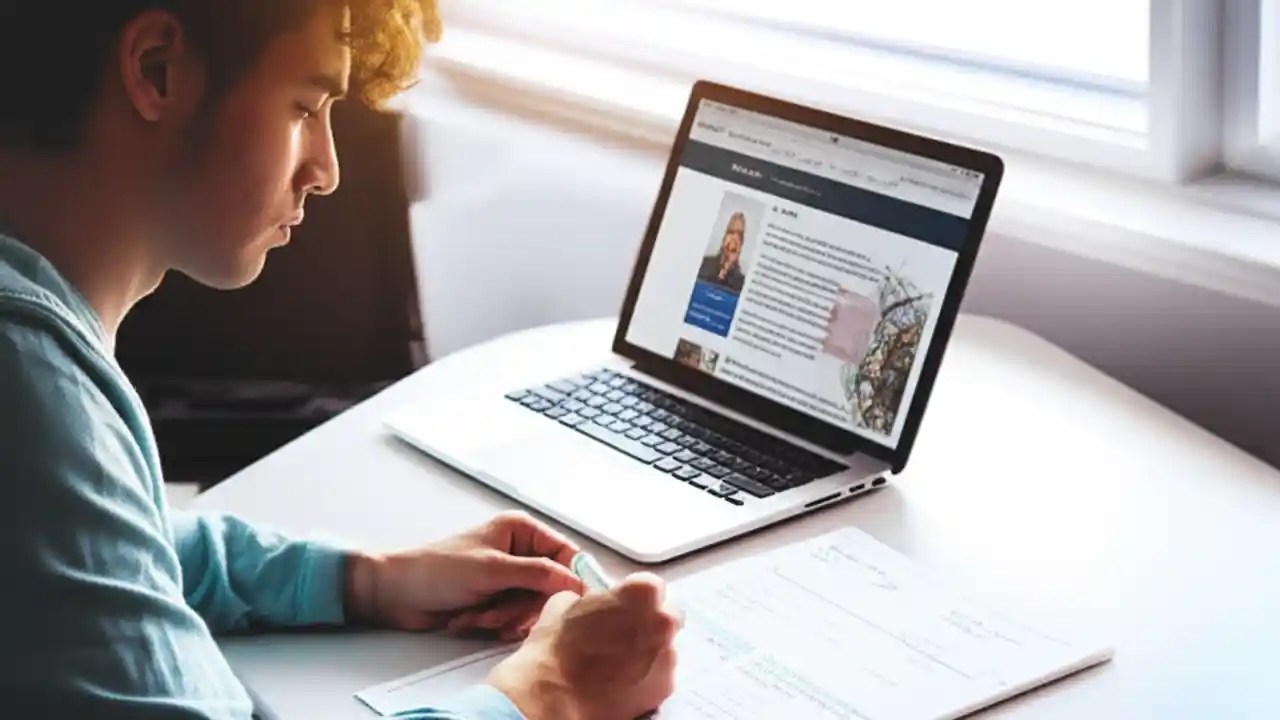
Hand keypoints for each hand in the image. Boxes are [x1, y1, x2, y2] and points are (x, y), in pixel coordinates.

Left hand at [344, 511, 583, 638]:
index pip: (567, 554)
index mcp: (522, 530)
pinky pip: (513, 618)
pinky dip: (494, 624)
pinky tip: (470, 618)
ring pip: (532, 607)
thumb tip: (576, 581)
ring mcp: (507, 577)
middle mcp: (519, 551)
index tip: (571, 603)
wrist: (395, 593)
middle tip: (500, 613)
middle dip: (524, 606)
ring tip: (478, 614)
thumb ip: (538, 575)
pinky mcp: (495, 599)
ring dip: (505, 617)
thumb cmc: (435, 570)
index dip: (571, 579)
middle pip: (551, 586)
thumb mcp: (491, 570)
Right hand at [487, 573, 681, 719]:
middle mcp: (662, 621)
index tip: (621, 606)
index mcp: (642, 592)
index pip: (650, 585)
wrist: (554, 696)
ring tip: (618, 661)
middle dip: (650, 621)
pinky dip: (646, 675)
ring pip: (665, 646)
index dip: (633, 596)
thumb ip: (589, 597)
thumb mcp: (564, 603)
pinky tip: (621, 680)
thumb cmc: (557, 648)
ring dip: (648, 649)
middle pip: (667, 614)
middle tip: (623, 632)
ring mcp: (667, 656)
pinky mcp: (664, 687)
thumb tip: (591, 601)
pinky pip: (660, 674)